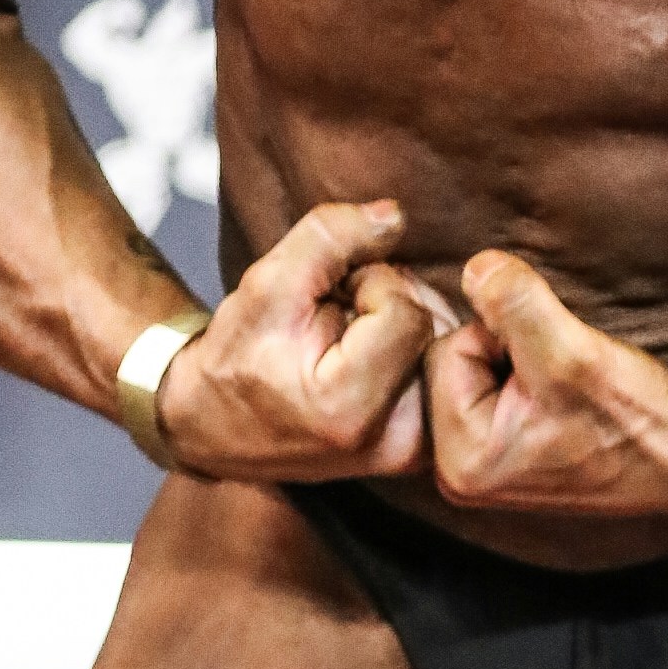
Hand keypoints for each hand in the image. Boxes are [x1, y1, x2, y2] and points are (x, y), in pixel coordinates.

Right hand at [148, 200, 451, 485]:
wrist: (221, 424)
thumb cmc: (240, 354)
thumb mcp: (269, 281)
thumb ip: (331, 235)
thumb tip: (396, 216)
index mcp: (348, 409)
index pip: (405, 310)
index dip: (369, 286)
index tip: (329, 302)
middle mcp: (393, 442)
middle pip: (434, 329)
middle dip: (390, 304)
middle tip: (337, 322)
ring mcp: (412, 452)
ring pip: (446, 348)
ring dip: (404, 326)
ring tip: (349, 343)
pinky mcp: (423, 449)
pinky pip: (446, 374)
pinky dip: (416, 352)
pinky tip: (373, 360)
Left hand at [420, 251, 667, 525]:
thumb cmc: (633, 415)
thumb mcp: (570, 352)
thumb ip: (512, 303)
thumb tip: (473, 268)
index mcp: (460, 462)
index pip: (445, 352)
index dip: (500, 335)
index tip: (552, 365)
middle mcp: (460, 473)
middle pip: (452, 363)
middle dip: (505, 348)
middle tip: (561, 374)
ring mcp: (484, 467)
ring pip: (477, 371)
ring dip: (522, 359)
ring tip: (567, 387)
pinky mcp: (507, 455)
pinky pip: (497, 389)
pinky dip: (531, 377)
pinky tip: (568, 398)